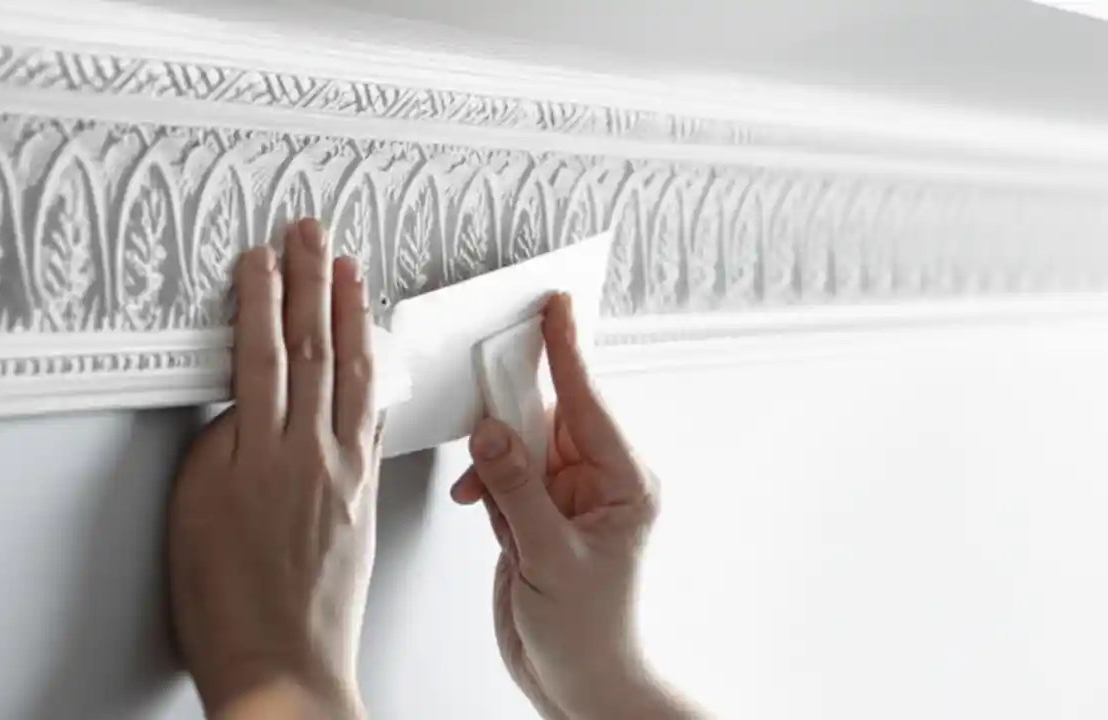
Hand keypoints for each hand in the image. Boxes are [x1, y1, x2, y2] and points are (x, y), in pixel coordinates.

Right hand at [169, 219, 378, 718]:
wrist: (280, 662)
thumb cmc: (226, 606)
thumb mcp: (194, 516)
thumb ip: (221, 449)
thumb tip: (243, 408)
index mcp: (250, 456)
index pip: (258, 355)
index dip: (261, 299)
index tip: (260, 257)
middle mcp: (302, 453)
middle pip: (307, 347)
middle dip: (309, 280)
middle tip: (310, 232)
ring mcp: (340, 469)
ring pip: (348, 372)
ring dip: (349, 312)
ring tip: (349, 268)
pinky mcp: (363, 490)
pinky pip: (372, 415)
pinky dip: (373, 373)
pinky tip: (374, 348)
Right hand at [451, 294, 698, 719]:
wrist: (578, 680)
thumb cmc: (589, 631)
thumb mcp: (551, 557)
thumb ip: (518, 489)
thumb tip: (491, 433)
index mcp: (624, 482)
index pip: (589, 401)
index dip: (567, 351)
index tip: (555, 306)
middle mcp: (596, 481)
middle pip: (548, 415)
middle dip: (512, 417)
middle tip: (485, 404)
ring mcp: (564, 496)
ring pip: (518, 443)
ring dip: (495, 464)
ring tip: (492, 501)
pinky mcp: (536, 512)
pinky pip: (503, 474)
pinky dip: (486, 486)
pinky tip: (483, 509)